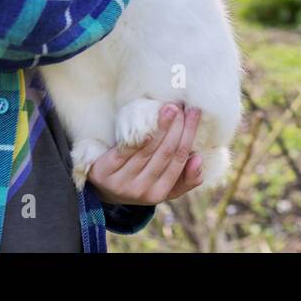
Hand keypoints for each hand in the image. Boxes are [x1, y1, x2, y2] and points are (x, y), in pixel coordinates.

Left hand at [87, 103, 203, 204]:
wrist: (101, 188)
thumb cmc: (139, 180)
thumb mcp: (162, 186)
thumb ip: (186, 178)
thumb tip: (199, 159)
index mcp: (159, 194)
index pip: (179, 160)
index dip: (188, 135)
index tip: (194, 113)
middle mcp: (142, 191)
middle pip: (166, 154)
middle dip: (178, 128)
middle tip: (184, 106)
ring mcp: (122, 183)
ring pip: (148, 150)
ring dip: (162, 127)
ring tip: (171, 108)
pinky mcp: (105, 172)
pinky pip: (126, 149)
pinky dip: (139, 136)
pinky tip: (147, 121)